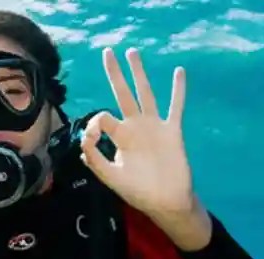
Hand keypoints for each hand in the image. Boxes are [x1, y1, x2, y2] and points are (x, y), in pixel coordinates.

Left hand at [80, 48, 201, 220]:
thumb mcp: (110, 177)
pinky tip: (179, 71)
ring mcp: (154, 126)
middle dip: (115, 74)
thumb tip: (85, 139)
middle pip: (122, 94)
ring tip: (132, 52)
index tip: (92, 138)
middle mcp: (135, 127)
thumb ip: (95, 159)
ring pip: (145, 93)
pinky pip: (175, 106)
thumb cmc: (138, 190)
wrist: (165, 201)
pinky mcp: (172, 130)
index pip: (102, 119)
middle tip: (107, 52)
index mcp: (119, 137)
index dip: (94, 124)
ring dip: (139, 73)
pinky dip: (178, 89)